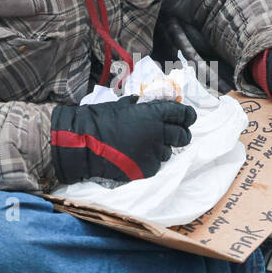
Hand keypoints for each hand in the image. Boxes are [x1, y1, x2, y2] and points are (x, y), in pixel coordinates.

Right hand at [50, 95, 196, 182]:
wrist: (83, 144)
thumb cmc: (99, 120)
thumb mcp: (123, 105)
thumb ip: (142, 106)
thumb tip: (153, 103)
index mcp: (154, 114)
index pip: (183, 114)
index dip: (187, 115)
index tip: (187, 117)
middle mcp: (158, 133)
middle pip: (183, 136)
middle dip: (180, 134)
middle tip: (173, 133)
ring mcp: (153, 153)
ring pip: (169, 152)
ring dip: (161, 148)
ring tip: (144, 145)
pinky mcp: (146, 170)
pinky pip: (156, 165)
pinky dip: (150, 161)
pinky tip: (136, 156)